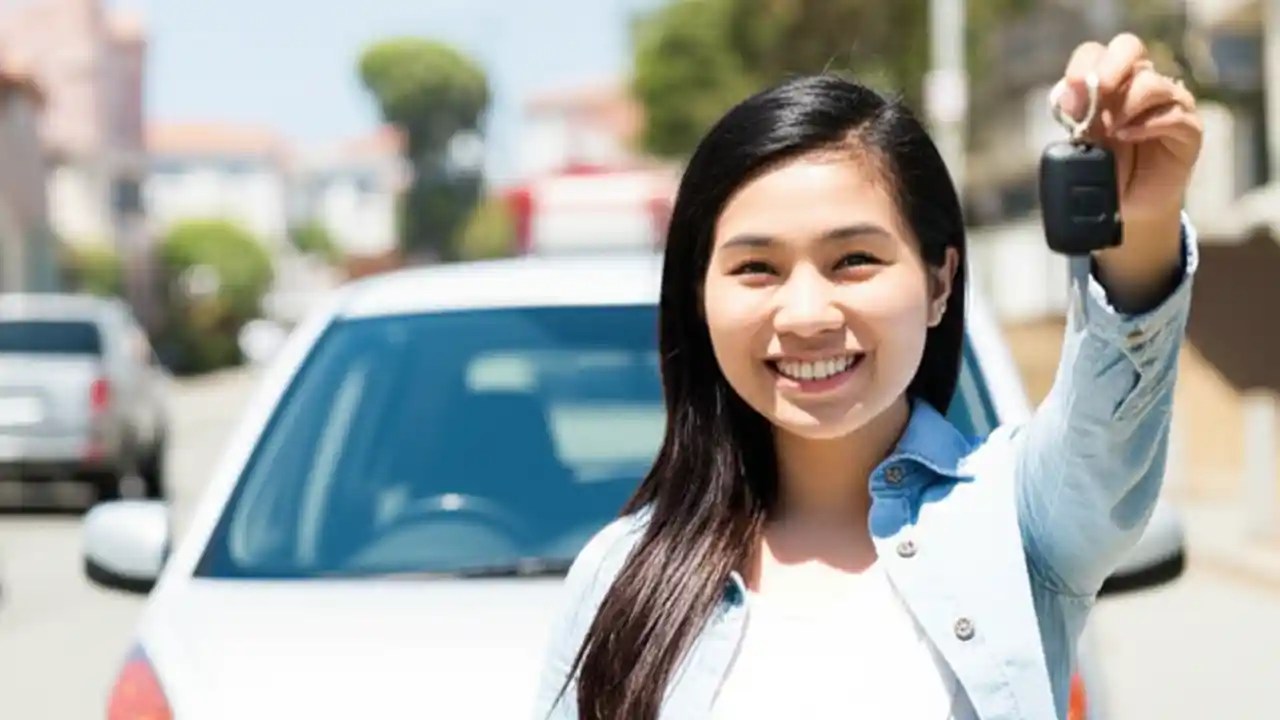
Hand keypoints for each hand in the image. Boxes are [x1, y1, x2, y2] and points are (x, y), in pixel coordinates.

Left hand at [1052, 33, 1202, 224]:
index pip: (1096, 52)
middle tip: (1096, 92)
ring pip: (1150, 83)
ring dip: (1125, 105)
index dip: (1082, 67)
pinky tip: (1128, 137)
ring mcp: (1169, 101)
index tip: (1070, 96)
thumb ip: (1077, 117)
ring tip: (1110, 132)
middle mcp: (1141, 82)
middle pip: (1128, 47)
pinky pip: (1173, 115)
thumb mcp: (1083, 141)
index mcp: (1111, 80)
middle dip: (1108, 68)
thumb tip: (1069, 97)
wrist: (1130, 205)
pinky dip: (1146, 125)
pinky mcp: (1188, 127)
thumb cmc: (1107, 168)